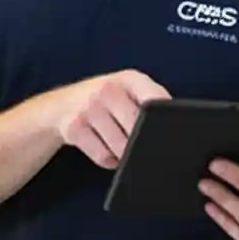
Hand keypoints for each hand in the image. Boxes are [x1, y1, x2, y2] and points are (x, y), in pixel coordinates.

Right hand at [52, 69, 169, 168]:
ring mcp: (89, 107)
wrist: (61, 105)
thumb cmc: (106, 101)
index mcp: (130, 79)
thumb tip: (177, 132)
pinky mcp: (74, 128)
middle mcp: (109, 89)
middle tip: (146, 147)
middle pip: (138, 128)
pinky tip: (107, 148)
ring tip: (122, 144)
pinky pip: (103, 156)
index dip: (165, 119)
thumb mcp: (128, 91)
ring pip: (121, 147)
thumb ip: (151, 103)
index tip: (172, 134)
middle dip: (144, 143)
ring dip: (125, 155)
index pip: (156, 99)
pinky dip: (109, 160)